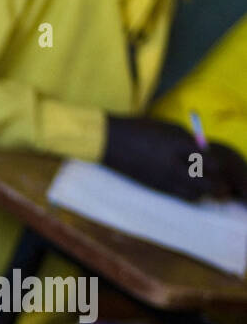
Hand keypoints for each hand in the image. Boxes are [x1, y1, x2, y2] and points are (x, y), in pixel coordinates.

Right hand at [103, 116, 246, 199]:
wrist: (109, 141)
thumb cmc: (139, 129)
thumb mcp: (168, 128)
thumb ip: (187, 140)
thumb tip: (204, 152)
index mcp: (177, 146)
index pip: (208, 161)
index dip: (214, 164)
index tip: (211, 162)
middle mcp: (171, 165)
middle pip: (204, 182)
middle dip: (213, 183)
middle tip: (213, 179)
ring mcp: (162, 178)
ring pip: (192, 194)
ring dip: (201, 191)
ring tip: (199, 184)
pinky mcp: (153, 187)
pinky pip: (177, 196)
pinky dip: (187, 194)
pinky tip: (186, 187)